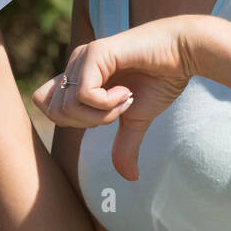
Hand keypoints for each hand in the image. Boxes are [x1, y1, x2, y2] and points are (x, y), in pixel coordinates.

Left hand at [32, 17, 196, 180]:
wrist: (184, 54)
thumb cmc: (161, 80)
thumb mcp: (137, 119)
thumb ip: (124, 144)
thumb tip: (129, 178)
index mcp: (78, 76)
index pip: (46, 104)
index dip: (70, 120)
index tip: (104, 115)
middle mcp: (76, 64)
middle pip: (54, 111)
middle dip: (88, 122)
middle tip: (118, 111)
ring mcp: (84, 56)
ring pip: (68, 105)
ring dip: (102, 113)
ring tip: (126, 100)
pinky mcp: (96, 52)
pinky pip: (85, 94)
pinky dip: (107, 103)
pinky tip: (127, 92)